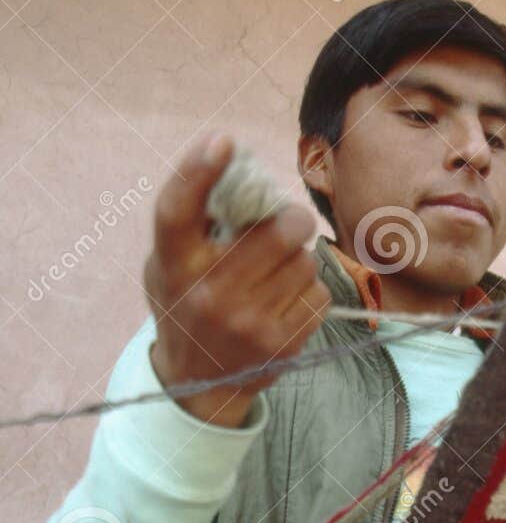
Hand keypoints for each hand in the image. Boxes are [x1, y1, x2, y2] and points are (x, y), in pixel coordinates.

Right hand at [144, 131, 330, 427]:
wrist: (199, 382)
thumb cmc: (187, 303)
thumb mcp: (171, 263)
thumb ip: (193, 221)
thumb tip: (237, 162)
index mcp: (174, 266)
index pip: (177, 212)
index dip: (198, 172)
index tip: (222, 140)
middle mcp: (208, 294)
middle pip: (277, 232)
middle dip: (292, 219)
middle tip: (289, 222)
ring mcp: (247, 323)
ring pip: (304, 263)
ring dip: (299, 260)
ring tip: (277, 274)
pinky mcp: (280, 345)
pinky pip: (318, 294)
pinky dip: (308, 290)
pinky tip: (285, 300)